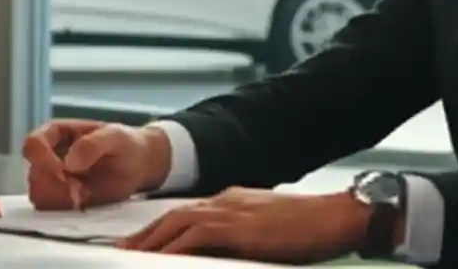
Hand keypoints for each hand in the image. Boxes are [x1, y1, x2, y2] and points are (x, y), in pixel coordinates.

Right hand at [22, 120, 169, 210]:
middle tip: (80, 188)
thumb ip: (93, 144)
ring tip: (85, 195)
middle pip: (34, 174)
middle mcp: (49, 157)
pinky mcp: (63, 200)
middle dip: (55, 186)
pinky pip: (52, 210)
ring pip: (39, 195)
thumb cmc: (125, 143)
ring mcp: (54, 181)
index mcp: (55, 133)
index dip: (41, 159)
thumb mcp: (115, 136)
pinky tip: (86, 203)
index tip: (62, 171)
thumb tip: (69, 162)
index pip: (33, 144)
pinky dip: (67, 210)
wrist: (140, 164)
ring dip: (60, 200)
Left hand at [118, 188, 371, 262]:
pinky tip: (159, 257)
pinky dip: (174, 246)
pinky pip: (195, 236)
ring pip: (177, 223)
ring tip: (129, 254)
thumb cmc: (309, 227)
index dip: (161, 227)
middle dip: (146, 233)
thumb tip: (219, 252)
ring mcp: (231, 211)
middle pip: (173, 215)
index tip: (142, 240)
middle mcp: (225, 201)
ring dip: (150, 240)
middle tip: (122, 248)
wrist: (334, 216)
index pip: (186, 212)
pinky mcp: (238, 228)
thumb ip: (240, 236)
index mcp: (231, 201)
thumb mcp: (266, 229)